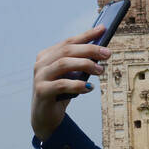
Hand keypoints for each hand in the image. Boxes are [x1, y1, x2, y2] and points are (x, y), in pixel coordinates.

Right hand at [30, 24, 112, 140]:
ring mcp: (40, 77)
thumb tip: (101, 52)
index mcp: (47, 56)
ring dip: (85, 65)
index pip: (69, 42)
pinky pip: (62, 84)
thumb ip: (80, 64)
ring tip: (101, 70)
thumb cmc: (61, 94)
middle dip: (90, 50)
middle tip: (107, 54)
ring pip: (64, 64)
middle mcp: (41, 63)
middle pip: (67, 50)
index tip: (103, 29)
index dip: (86, 35)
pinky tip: (89, 87)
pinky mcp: (42, 91)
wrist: (45, 118)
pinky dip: (78, 85)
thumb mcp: (71, 76)